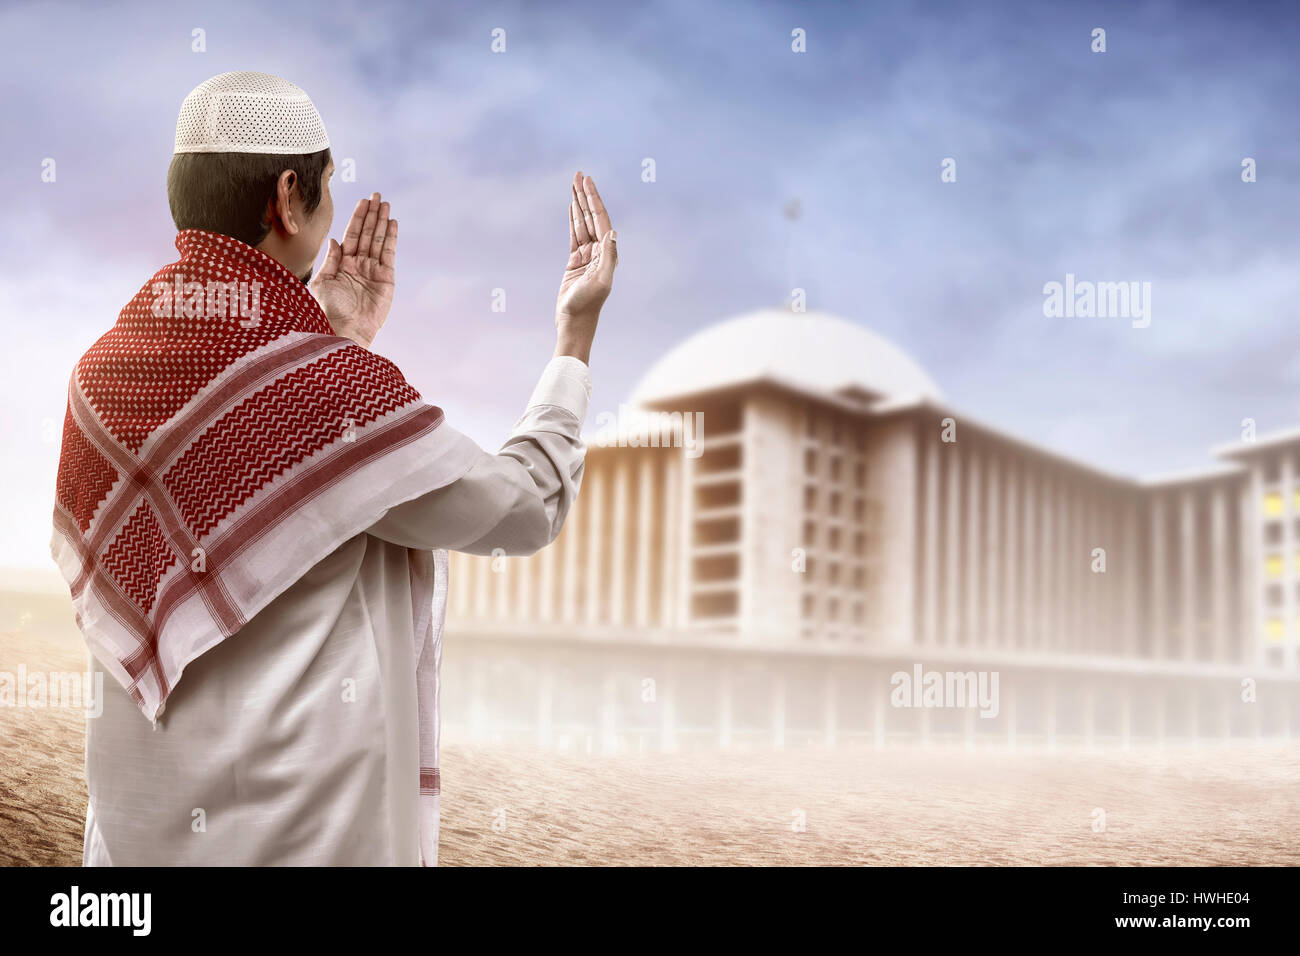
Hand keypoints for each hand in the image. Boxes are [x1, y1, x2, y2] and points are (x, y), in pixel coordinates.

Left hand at [311, 193, 396, 348]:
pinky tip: (392, 224)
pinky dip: (391, 238)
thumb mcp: (322, 282)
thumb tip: (334, 240)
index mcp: (342, 264)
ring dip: (382, 222)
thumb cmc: (328, 311)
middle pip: (366, 234)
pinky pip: (388, 254)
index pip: (352, 235)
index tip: (363, 201)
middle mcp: (359, 265)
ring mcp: (373, 272)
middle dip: (372, 214)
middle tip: (377, 195)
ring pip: (378, 240)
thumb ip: (330, 260)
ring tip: (386, 204)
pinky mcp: (386, 279)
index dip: (357, 218)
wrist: (344, 331)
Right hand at [555, 172, 616, 362]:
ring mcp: (588, 255)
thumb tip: (612, 232)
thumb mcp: (600, 281)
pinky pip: (574, 234)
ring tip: (574, 184)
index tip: (587, 181)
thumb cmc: (588, 305)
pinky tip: (571, 206)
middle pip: (592, 216)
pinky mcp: (576, 261)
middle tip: (579, 174)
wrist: (574, 322)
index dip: (594, 199)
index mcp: (608, 253)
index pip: (601, 220)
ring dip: (578, 203)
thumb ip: (608, 257)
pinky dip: (573, 219)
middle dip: (586, 195)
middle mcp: (600, 251)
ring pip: (582, 223)